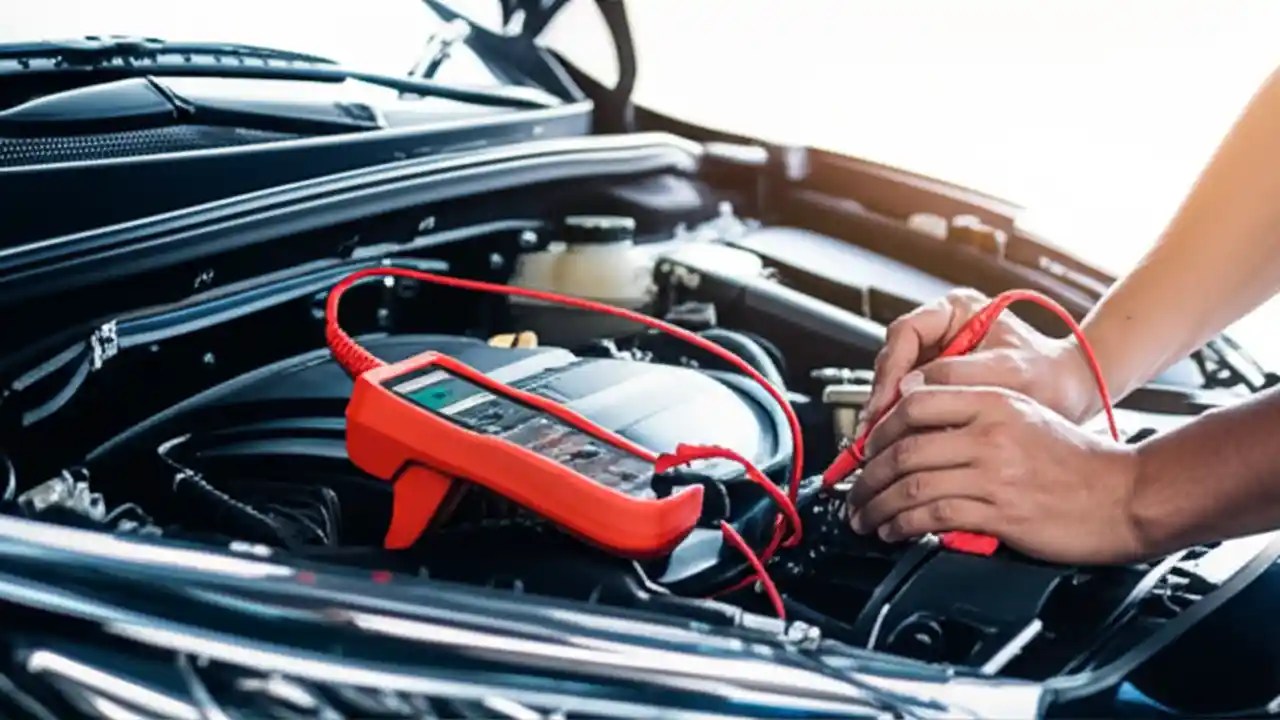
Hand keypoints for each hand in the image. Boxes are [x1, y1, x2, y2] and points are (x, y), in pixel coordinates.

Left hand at [847, 379, 1147, 564]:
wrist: (1126, 495)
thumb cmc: (1077, 461)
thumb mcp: (1024, 415)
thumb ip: (974, 411)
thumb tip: (916, 418)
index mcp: (994, 401)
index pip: (916, 402)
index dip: (879, 426)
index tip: (865, 447)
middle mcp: (990, 432)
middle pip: (904, 446)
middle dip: (865, 473)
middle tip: (852, 490)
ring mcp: (994, 472)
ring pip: (911, 483)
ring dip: (876, 504)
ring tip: (862, 516)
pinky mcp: (1000, 511)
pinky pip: (934, 514)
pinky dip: (903, 523)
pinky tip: (892, 530)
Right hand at [860, 289, 1097, 434]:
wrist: (1071, 393)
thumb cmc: (1049, 375)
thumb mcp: (1007, 372)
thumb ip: (959, 375)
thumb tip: (909, 387)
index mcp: (955, 309)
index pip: (906, 332)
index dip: (891, 368)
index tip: (887, 401)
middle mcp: (941, 329)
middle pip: (894, 358)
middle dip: (883, 394)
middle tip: (875, 428)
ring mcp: (938, 355)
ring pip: (896, 380)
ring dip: (889, 411)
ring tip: (883, 440)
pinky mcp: (940, 382)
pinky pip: (910, 399)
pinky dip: (903, 421)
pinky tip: (899, 442)